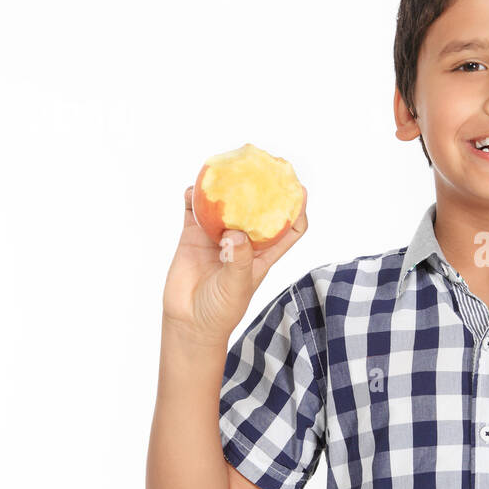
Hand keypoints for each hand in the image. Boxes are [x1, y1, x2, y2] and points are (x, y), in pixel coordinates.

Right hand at [161, 183, 308, 346]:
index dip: (297, 209)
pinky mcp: (193, 238)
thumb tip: (234, 232)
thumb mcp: (237, 286)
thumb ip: (238, 260)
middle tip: (261, 166)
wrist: (189, 322)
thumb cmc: (221, 310)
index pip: (289, 229)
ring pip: (224, 206)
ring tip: (225, 170)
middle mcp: (243, 241)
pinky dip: (194, 199)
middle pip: (257, 209)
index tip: (299, 189)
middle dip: (260, 189)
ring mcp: (218, 237)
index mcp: (264, 254)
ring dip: (224, 189)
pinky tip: (193, 190)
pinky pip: (194, 213)